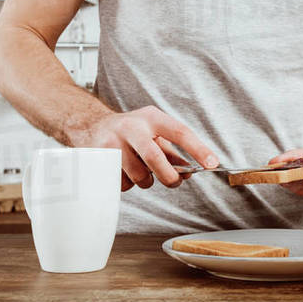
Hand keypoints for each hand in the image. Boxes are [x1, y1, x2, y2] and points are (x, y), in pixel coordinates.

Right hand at [69, 106, 218, 191]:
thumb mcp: (153, 132)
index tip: (212, 163)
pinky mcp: (99, 158)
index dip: (198, 149)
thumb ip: (171, 150)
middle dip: (168, 176)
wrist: (91, 125)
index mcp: (151, 117)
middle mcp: (132, 126)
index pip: (180, 132)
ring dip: (145, 181)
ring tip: (139, 170)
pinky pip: (122, 183)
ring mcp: (113, 142)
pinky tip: (123, 171)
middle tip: (174, 182)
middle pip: (154, 157)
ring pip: (138, 176)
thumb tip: (190, 171)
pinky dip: (128, 184)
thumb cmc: (130, 131)